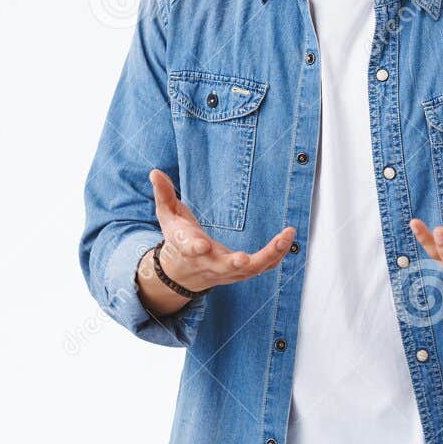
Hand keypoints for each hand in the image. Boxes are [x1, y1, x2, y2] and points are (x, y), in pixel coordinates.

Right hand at [143, 169, 295, 297]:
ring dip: (270, 255)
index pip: (190, 249)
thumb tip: (155, 172)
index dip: (195, 247)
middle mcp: (209, 262)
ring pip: (251, 269)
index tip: (201, 245)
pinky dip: (276, 255)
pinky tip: (287, 240)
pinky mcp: (241, 271)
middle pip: (224, 267)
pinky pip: (263, 267)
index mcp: (188, 248)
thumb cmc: (177, 239)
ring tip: (286, 236)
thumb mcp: (166, 216)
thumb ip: (163, 194)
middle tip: (244, 259)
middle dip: (234, 264)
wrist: (183, 271)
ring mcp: (227, 270)